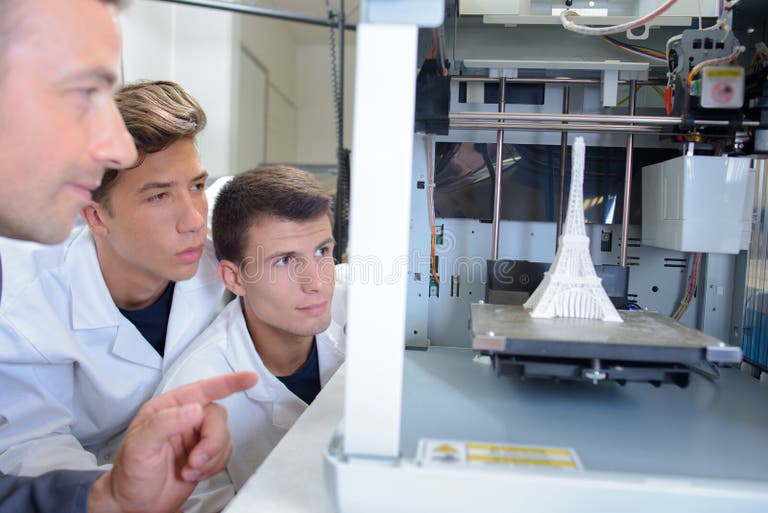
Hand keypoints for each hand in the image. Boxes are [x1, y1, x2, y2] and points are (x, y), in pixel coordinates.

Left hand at [87, 371, 257, 512]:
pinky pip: (224, 454)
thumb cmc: (130, 474)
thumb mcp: (139, 446)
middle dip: (211, 441)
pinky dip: (212, 467)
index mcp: (168, 407)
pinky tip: (193, 474)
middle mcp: (184, 419)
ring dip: (209, 458)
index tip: (249, 379)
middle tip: (195, 460)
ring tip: (188, 470)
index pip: (202, 389)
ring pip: (223, 437)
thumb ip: (164, 423)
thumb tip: (193, 410)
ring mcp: (196, 437)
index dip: (229, 383)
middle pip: (217, 418)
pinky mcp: (205, 455)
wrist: (134, 504)